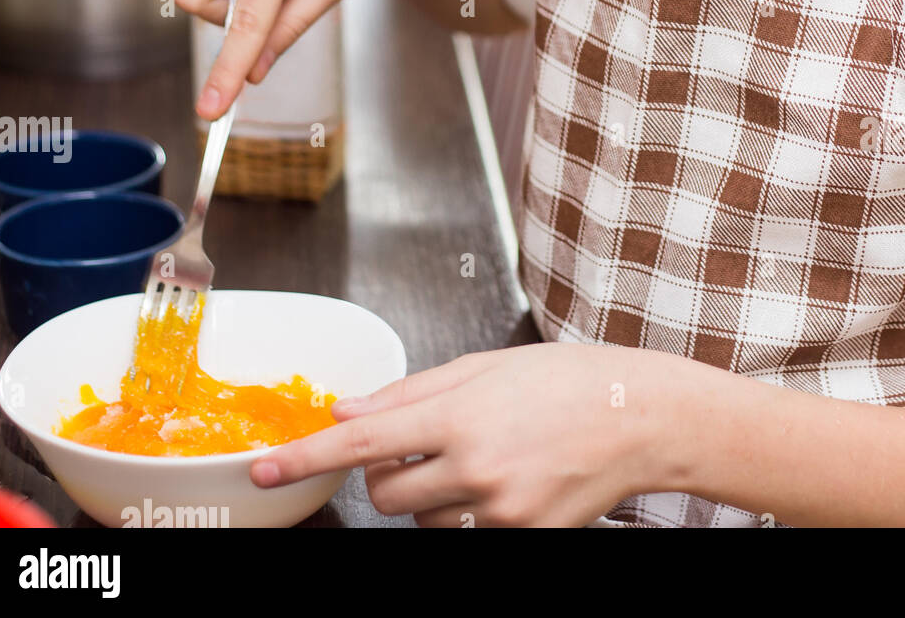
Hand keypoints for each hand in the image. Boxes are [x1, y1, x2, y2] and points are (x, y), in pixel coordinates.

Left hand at [249, 343, 690, 526]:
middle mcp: (474, 465)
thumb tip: (350, 409)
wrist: (639, 417)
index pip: (364, 441)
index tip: (265, 469)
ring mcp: (497, 509)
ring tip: (482, 459)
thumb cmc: (568, 381)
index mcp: (461, 413)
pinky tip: (504, 482)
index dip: (307, 457)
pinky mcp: (518, 537)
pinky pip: (462, 534)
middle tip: (431, 445)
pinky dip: (467, 514)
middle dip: (391, 472)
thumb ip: (412, 393)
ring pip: (421, 518)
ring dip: (431, 495)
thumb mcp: (487, 368)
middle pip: (385, 491)